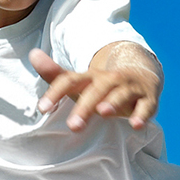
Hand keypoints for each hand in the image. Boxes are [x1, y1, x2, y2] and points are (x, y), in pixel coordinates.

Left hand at [29, 48, 160, 131]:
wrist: (141, 73)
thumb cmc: (102, 86)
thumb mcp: (79, 82)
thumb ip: (55, 74)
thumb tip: (32, 54)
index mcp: (89, 77)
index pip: (69, 82)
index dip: (55, 94)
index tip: (42, 109)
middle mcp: (108, 80)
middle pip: (95, 91)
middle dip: (84, 107)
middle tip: (73, 126)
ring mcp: (129, 88)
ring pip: (120, 94)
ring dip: (113, 102)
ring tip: (103, 112)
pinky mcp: (147, 98)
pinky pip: (145, 106)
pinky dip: (141, 115)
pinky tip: (136, 125)